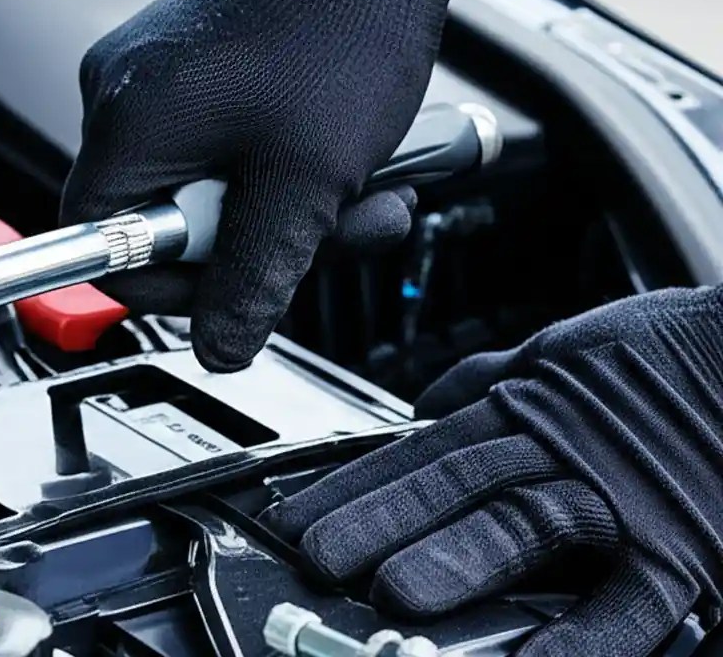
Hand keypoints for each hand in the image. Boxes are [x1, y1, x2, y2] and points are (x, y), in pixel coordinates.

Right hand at [60, 0, 469, 371]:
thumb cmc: (340, 24)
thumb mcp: (305, 182)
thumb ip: (256, 280)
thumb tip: (223, 346)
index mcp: (125, 129)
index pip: (108, 254)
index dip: (182, 289)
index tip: (246, 283)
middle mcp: (123, 101)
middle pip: (167, 228)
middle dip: (261, 244)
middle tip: (333, 229)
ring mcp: (157, 82)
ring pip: (208, 192)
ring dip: (288, 208)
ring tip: (360, 185)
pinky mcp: (194, 71)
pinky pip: (224, 151)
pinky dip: (283, 168)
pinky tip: (335, 155)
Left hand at [262, 286, 722, 655]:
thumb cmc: (673, 355)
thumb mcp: (569, 348)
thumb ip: (492, 379)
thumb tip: (428, 403)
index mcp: (525, 405)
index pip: (418, 450)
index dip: (353, 486)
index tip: (296, 520)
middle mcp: (559, 449)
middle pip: (453, 484)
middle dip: (379, 522)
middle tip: (318, 559)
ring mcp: (617, 500)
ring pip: (522, 526)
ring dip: (456, 561)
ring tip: (393, 596)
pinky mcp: (682, 551)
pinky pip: (627, 603)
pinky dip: (578, 638)